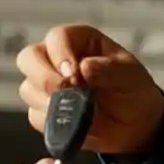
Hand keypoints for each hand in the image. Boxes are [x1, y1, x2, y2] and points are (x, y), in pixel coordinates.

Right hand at [17, 25, 163, 155]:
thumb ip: (108, 69)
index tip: (73, 74)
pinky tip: (73, 123)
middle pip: (29, 58)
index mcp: (79, 40)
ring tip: (76, 111)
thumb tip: (84, 67)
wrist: (135, 125)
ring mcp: (47, 85)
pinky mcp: (45, 111)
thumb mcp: (130, 76)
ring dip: (48, 102)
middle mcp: (57, 58)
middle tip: (65, 92)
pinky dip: (51, 122)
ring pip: (28, 88)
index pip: (57, 37)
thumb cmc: (133, 90)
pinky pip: (35, 116)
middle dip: (43, 77)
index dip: (60, 54)